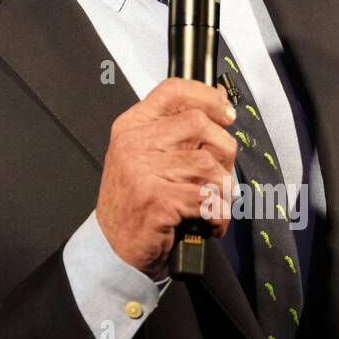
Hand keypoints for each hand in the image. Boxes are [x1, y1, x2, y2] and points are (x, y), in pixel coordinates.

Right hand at [96, 77, 237, 279]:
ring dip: (222, 190)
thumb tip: (218, 110)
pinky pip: (208, 198)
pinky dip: (218, 215)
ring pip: (209, 165)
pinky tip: (208, 222)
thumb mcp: (142, 156)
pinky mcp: (157, 200)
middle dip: (223, 152)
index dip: (207, 97)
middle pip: (200, 125)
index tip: (225, 113)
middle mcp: (133, 144)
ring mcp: (143, 171)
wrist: (113, 247)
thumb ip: (172, 132)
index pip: (173, 91)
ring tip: (212, 204)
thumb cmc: (134, 202)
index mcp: (131, 126)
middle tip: (217, 174)